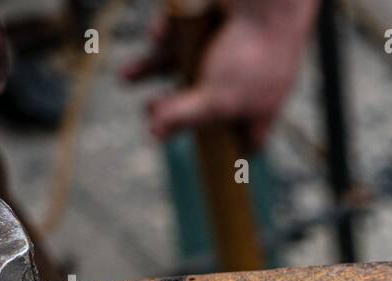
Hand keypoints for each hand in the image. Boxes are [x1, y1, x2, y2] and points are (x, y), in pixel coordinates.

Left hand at [122, 0, 319, 148]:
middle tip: (150, 110)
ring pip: (186, 63)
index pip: (248, 138)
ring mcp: (230, 49)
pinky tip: (156, 37)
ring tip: (127, 77)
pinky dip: (168, 34)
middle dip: (173, 105)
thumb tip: (155, 132)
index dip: (229, 148)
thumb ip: (186, 117)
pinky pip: (184, 31)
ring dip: (154, 69)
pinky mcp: (215, 19)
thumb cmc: (252, 55)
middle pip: (204, 100)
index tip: (207, 154)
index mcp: (259, 107)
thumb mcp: (217, 99)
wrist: (265, 0)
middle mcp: (246, 80)